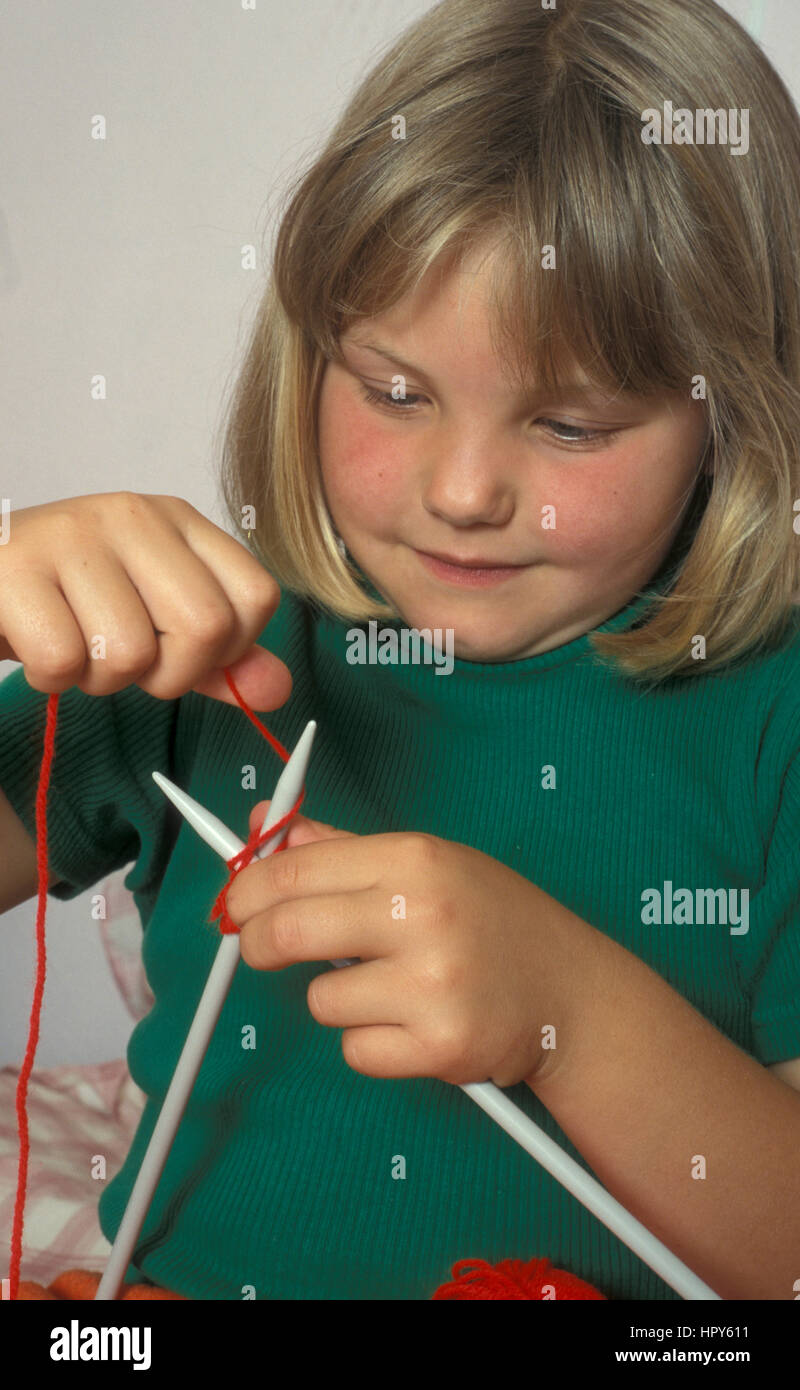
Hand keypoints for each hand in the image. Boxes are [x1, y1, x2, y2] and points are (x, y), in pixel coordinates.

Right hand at [0, 491, 291, 709]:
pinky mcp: (18, 569)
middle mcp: (133, 515)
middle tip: (123, 663)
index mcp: (178, 520)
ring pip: (131, 652)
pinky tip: (37, 649)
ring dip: (100, 679)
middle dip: (167, 676)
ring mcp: (74, 535)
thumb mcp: (152, 622)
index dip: (227, 651)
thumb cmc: (65, 602)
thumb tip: (277, 690)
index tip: (182, 654)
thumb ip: (218, 660)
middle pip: (205, 627)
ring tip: (74, 648)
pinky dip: (51, 678)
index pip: (256, 597)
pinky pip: (64, 660)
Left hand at [227, 801, 581, 1088]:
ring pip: (320, 1000)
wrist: (571, 993)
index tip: (238, 904)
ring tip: (392, 988)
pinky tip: (414, 1023)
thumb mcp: (429, 864)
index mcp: (415, 859)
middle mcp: (423, 915)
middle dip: (255, 944)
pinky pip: (356, 1050)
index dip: (248, 889)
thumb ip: (342, 848)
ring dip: (338, 998)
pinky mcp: (439, 1048)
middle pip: (286, 931)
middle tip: (260, 948)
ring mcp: (432, 986)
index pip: (294, 869)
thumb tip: (264, 825)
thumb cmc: (494, 920)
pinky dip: (372, 1043)